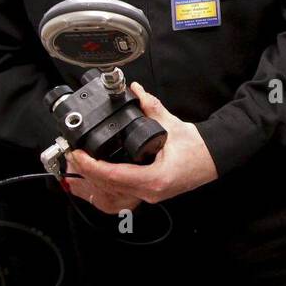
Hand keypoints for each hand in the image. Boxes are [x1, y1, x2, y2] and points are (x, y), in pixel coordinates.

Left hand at [65, 82, 216, 213]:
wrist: (213, 158)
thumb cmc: (197, 148)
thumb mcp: (172, 125)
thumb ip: (151, 107)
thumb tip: (136, 90)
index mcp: (155, 179)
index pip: (114, 175)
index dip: (91, 166)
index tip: (79, 154)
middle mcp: (150, 192)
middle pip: (109, 186)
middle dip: (86, 171)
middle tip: (72, 155)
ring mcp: (149, 195)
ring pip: (113, 192)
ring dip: (93, 179)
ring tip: (79, 163)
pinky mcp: (149, 193)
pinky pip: (122, 191)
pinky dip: (106, 183)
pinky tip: (94, 174)